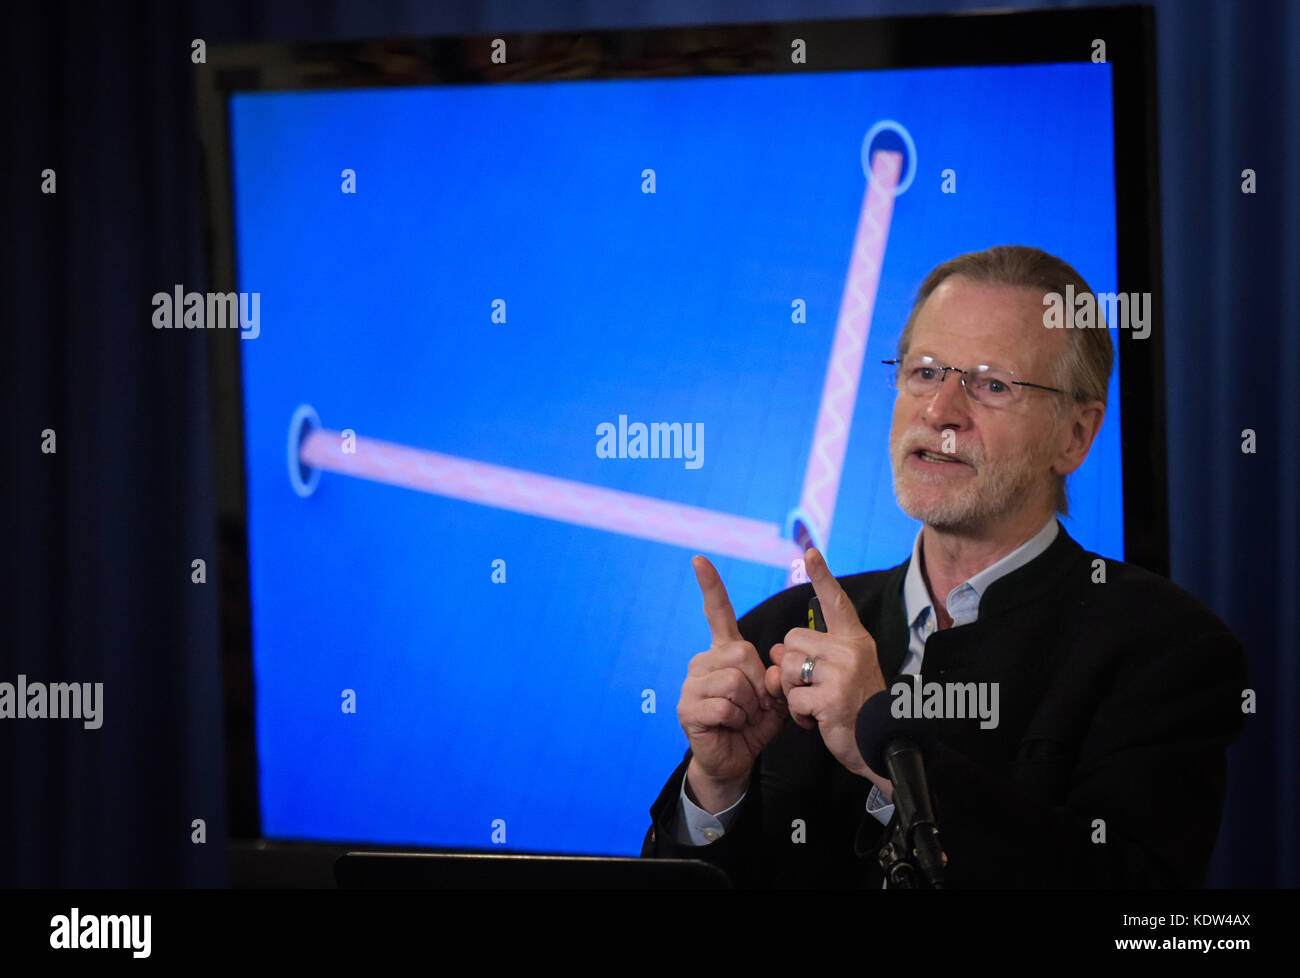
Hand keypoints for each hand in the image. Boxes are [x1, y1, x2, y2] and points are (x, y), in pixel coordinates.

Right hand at [678, 555, 787, 808]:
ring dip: (749, 706)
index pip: (717, 613)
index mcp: (724, 652)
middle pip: (742, 654)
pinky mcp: (687, 707)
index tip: (699, 559)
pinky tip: (730, 727)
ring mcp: (691, 683)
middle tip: (756, 705)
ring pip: (735, 682)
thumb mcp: (774, 698)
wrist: (734, 760)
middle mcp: (703, 661)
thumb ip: (778, 676)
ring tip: (742, 718)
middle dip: (761, 684)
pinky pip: (725, 705)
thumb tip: (775, 663)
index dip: (711, 586)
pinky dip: (738, 720)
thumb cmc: (753, 725)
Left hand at [770, 548, 888, 785]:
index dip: (822, 576)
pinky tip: (817, 721)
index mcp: (855, 640)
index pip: (836, 602)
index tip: (810, 552)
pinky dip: (798, 716)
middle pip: (791, 641)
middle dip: (790, 666)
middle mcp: (850, 650)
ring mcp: (841, 673)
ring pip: (786, 668)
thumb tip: (774, 650)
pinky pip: (793, 699)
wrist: (884, 745)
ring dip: (791, 692)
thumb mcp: (839, 674)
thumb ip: (811, 657)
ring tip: (814, 705)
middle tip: (810, 688)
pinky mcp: (830, 698)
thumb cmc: (859, 708)